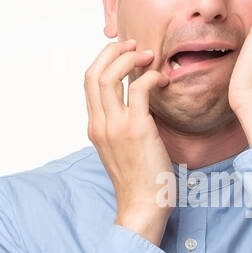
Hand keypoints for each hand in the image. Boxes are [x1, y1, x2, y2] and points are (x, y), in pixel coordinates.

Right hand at [85, 38, 173, 245]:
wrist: (143, 206)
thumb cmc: (140, 181)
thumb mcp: (123, 149)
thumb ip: (123, 126)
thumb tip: (139, 103)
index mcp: (95, 127)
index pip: (89, 83)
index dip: (104, 60)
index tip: (123, 53)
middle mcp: (99, 124)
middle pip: (92, 73)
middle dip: (113, 51)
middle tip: (135, 45)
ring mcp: (115, 126)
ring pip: (109, 76)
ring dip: (129, 58)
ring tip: (148, 55)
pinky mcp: (136, 129)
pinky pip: (138, 89)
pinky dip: (150, 77)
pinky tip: (162, 80)